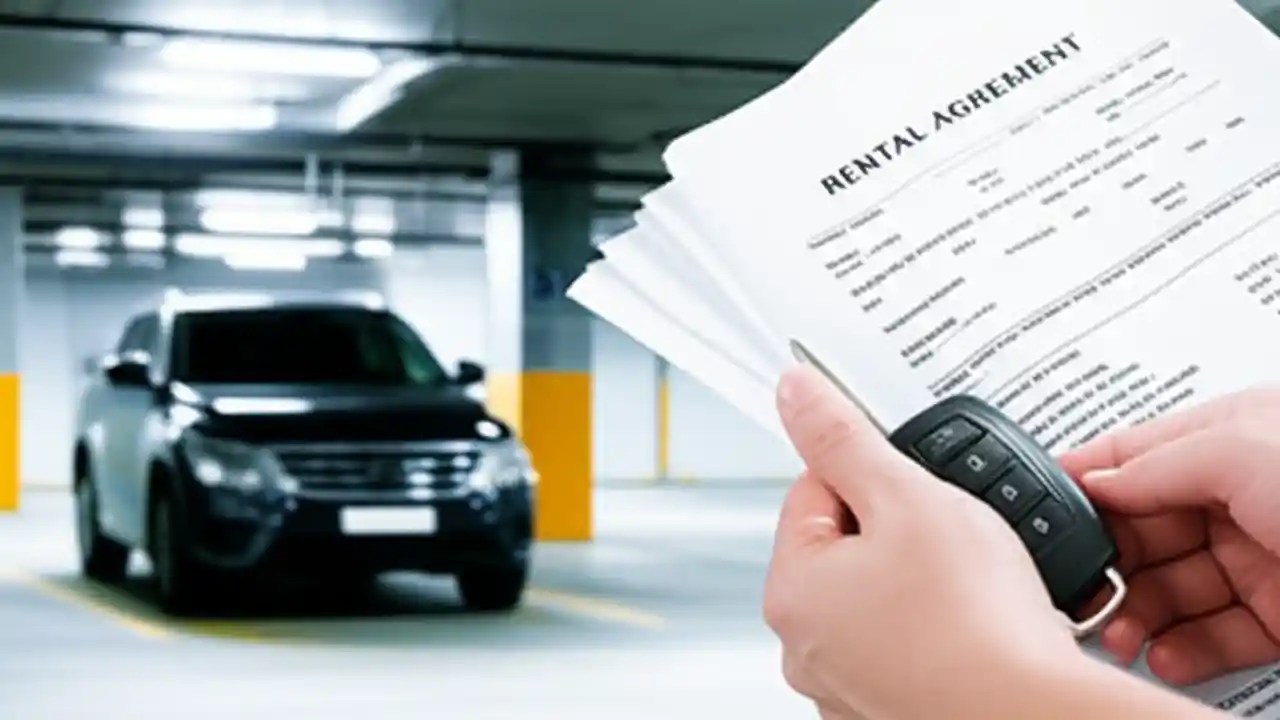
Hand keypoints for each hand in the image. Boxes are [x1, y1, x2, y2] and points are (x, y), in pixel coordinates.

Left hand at [764, 365, 1084, 719]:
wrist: (1036, 715)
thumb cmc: (977, 623)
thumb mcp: (908, 497)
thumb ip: (844, 438)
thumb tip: (794, 390)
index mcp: (791, 591)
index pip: (812, 491)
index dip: (871, 471)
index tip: (914, 480)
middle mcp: (805, 646)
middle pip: (845, 546)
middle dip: (898, 528)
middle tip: (953, 534)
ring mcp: (848, 685)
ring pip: (881, 596)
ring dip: (921, 578)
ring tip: (971, 583)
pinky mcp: (894, 707)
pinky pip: (911, 644)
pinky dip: (938, 629)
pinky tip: (975, 626)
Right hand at [1062, 388, 1279, 685]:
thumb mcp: (1247, 451)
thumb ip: (1159, 462)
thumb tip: (1097, 478)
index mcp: (1233, 439)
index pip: (1135, 452)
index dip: (1084, 476)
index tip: (1040, 505)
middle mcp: (1244, 495)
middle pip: (1146, 527)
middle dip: (1106, 560)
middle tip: (1078, 588)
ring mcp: (1265, 557)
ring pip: (1173, 587)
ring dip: (1135, 612)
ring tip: (1115, 630)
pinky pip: (1216, 635)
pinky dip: (1183, 650)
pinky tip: (1164, 654)